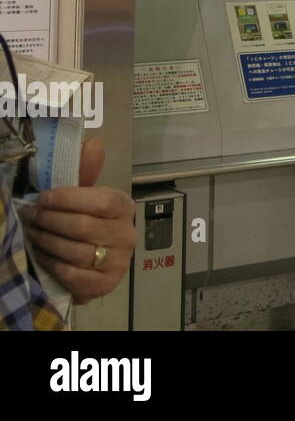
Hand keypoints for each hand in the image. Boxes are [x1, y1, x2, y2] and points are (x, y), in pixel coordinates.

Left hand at [18, 136, 134, 304]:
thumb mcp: (86, 197)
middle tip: (31, 218)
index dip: (68, 199)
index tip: (42, 198)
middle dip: (50, 222)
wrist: (94, 263)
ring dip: (47, 243)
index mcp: (124, 208)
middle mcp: (128, 234)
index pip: (101, 201)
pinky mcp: (106, 284)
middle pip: (84, 227)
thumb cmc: (87, 223)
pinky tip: (42, 256)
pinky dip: (52, 265)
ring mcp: (119, 261)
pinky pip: (73, 275)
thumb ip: (85, 172)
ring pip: (75, 252)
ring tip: (32, 235)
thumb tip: (92, 144)